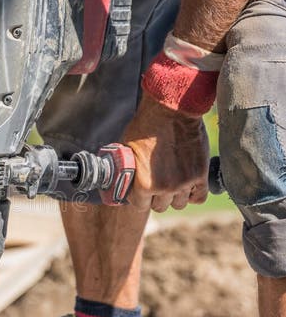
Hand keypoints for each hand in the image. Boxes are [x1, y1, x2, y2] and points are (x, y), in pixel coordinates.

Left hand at [122, 92, 209, 212]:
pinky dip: (193, 194)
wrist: (171, 110)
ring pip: (179, 204)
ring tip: (172, 181)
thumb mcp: (125, 149)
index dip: (139, 196)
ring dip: (174, 195)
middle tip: (156, 182)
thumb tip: (117, 179)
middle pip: (160, 206)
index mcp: (143, 185)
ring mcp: (184, 183)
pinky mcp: (200, 175)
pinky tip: (188, 186)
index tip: (141, 189)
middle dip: (156, 196)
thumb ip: (124, 170)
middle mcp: (164, 188)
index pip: (140, 205)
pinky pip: (199, 197)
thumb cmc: (145, 126)